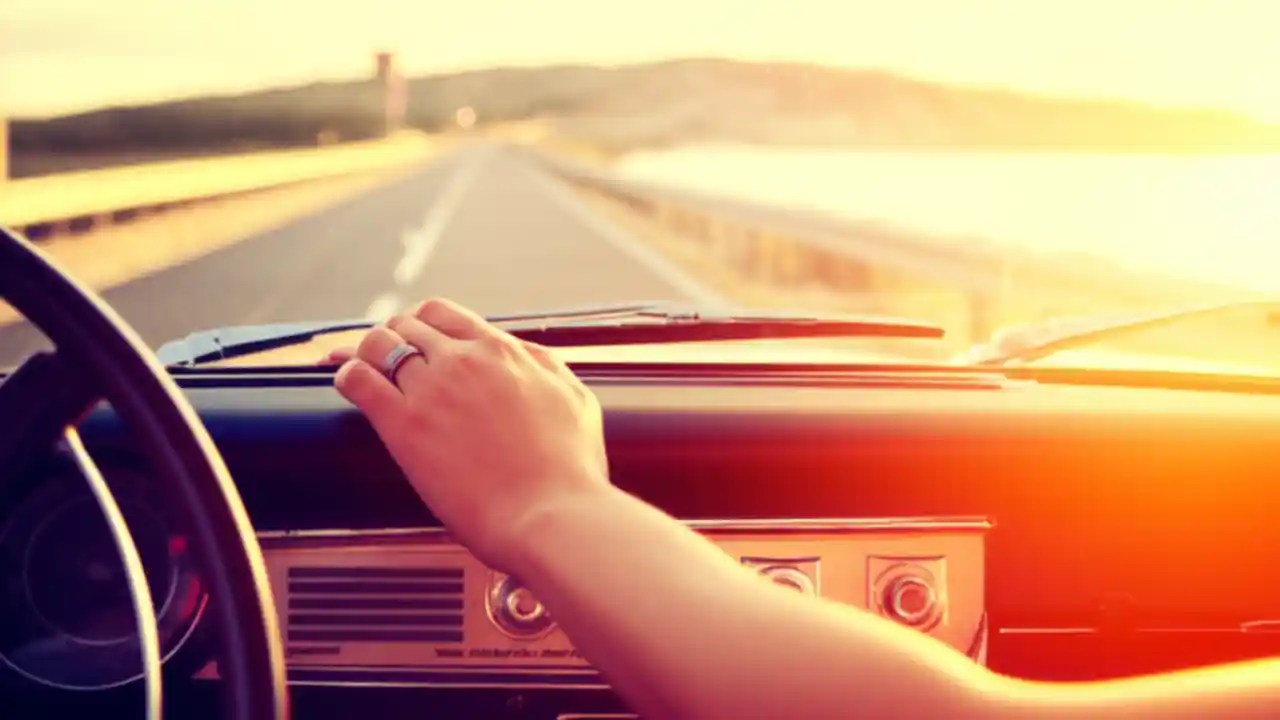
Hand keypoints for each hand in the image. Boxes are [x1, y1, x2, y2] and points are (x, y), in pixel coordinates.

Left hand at [332, 298, 611, 571]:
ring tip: (360, 367)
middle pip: (407, 326)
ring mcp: (432, 389)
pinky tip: (345, 382)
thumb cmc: (571, 471)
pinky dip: (346, 375)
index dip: (423, 325)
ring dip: (365, 351)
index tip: (416, 341)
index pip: (445, 315)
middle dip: (393, 338)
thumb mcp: (575, 399)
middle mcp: (464, 360)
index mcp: (503, 352)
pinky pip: (358, 380)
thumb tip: (523, 354)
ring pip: (378, 344)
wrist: (552, 516)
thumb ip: (545, 368)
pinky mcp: (404, 425)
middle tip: (385, 358)